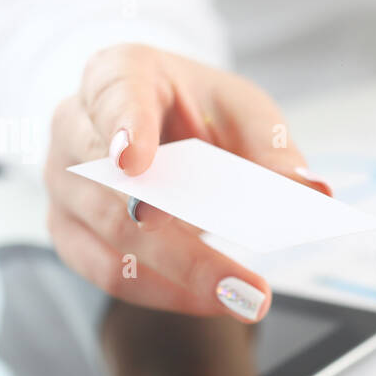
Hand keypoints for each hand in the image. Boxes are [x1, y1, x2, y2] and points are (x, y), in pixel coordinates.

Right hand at [43, 44, 330, 320]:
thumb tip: (312, 189)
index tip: (135, 162)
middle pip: (114, 186)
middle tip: (233, 274)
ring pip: (111, 237)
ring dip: (181, 275)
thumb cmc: (199, 111)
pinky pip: (110, 272)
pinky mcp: (69, 231)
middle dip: (175, 236)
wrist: (161, 123)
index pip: (113, 94)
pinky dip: (166, 292)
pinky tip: (213, 301)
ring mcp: (63, 182)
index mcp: (117, 74)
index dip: (122, 127)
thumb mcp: (243, 112)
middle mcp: (75, 125)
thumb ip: (273, 148)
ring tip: (242, 298)